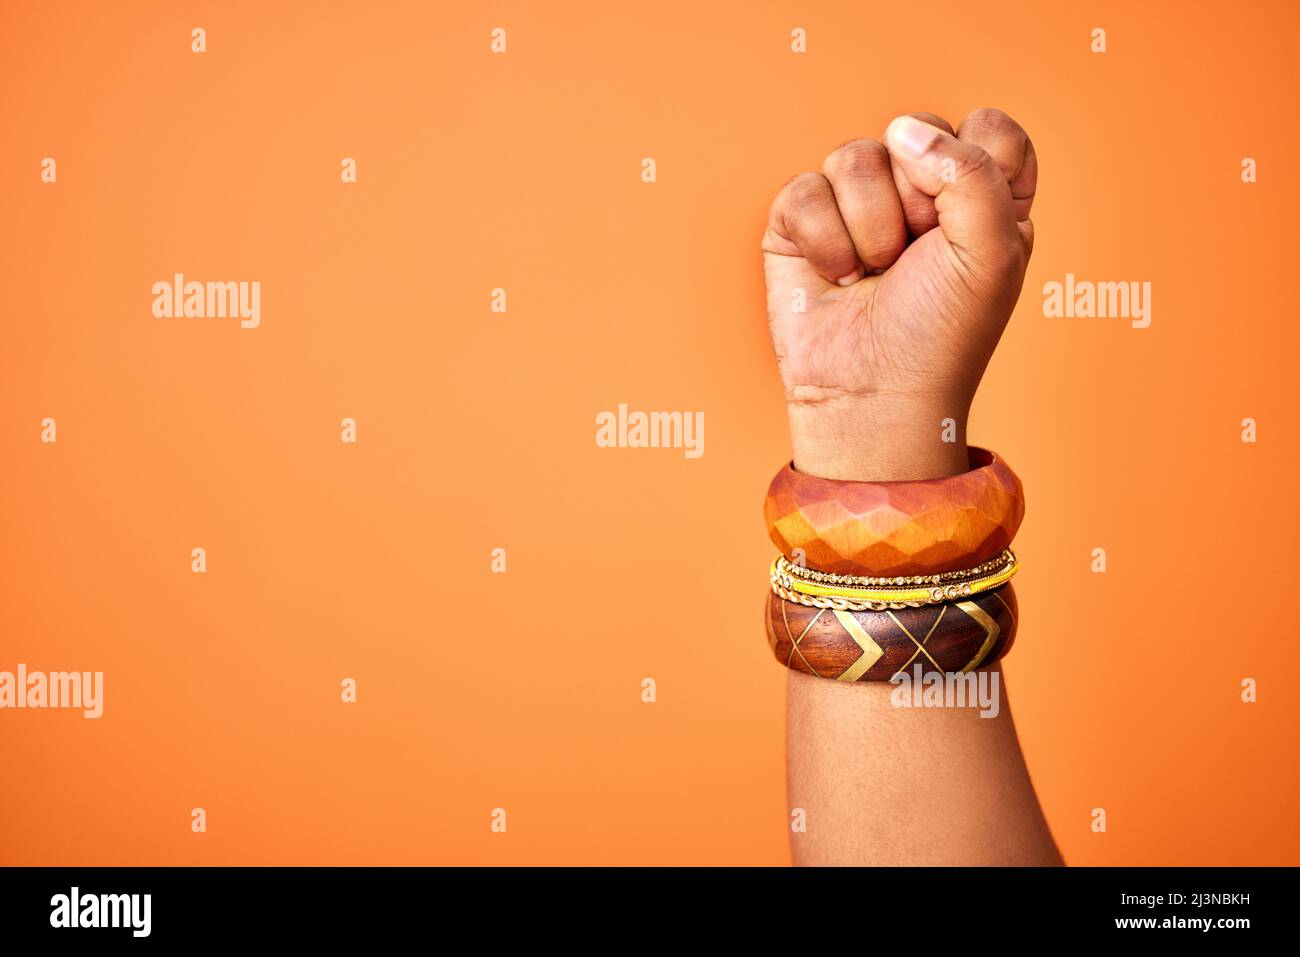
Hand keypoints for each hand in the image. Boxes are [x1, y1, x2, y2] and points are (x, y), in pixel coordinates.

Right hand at [762, 109, 1036, 480]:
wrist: (872, 394)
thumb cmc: (940, 334)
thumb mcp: (993, 252)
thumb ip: (973, 171)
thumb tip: (902, 132)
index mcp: (981, 195)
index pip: (987, 129)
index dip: (976, 166)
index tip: (970, 227)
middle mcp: (920, 191)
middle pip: (917, 132)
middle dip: (917, 201)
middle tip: (916, 258)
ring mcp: (856, 203)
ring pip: (854, 156)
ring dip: (869, 229)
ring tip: (874, 274)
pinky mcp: (801, 222)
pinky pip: (803, 189)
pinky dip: (822, 241)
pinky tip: (836, 278)